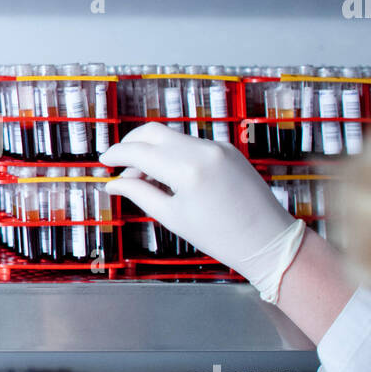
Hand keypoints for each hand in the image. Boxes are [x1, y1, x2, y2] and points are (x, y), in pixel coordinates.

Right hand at [100, 123, 302, 296]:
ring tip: (143, 180)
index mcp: (187, 169)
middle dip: (131, 144)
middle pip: (153, 132)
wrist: (267, 239)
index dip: (116, 155)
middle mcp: (203, 150)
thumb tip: (113, 184)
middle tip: (118, 164)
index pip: (139, 151)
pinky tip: (168, 178)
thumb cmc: (220, 236)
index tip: (103, 163)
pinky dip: (173, 154)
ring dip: (152, 151)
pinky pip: (190, 144)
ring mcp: (217, 146)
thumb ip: (139, 194)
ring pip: (172, 137)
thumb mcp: (172, 217)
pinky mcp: (227, 149)